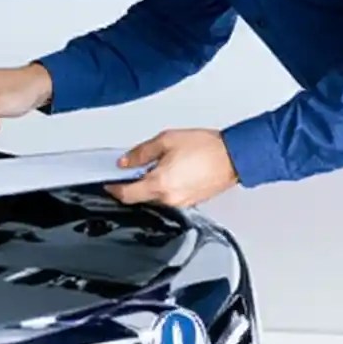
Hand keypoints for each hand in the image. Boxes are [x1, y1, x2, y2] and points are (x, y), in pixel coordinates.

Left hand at [104, 128, 239, 207]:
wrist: (234, 157)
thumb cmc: (206, 147)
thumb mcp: (166, 141)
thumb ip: (141, 153)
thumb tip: (125, 161)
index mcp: (159, 184)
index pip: (127, 194)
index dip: (114, 188)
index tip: (108, 182)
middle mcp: (169, 198)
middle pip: (140, 197)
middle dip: (132, 185)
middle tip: (132, 169)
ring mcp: (181, 203)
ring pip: (155, 198)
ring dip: (149, 186)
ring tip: (157, 166)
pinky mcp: (191, 202)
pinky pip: (169, 197)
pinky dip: (164, 187)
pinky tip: (170, 173)